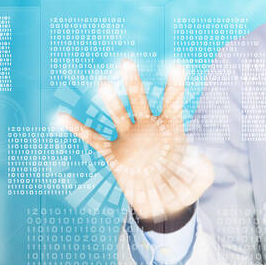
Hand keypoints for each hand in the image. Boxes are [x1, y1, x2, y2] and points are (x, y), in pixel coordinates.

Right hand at [55, 59, 213, 225]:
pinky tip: (63, 117)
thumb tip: (199, 161)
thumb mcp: (200, 176)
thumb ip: (202, 166)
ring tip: (103, 84)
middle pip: (139, 100)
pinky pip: (93, 139)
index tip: (176, 66)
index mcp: (170, 127)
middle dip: (133, 83)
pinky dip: (78, 129)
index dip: (174, 85)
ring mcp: (128, 138)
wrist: (164, 201)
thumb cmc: (185, 183)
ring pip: (117, 114)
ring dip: (110, 100)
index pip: (172, 102)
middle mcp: (147, 127)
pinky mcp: (113, 153)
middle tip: (126, 62)